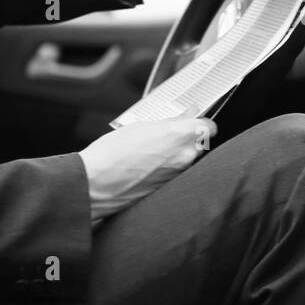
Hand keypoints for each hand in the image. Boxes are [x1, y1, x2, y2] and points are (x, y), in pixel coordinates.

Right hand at [78, 117, 216, 223]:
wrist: (95, 184)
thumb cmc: (112, 153)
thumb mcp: (141, 126)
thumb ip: (170, 122)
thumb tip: (186, 116)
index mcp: (182, 134)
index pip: (210, 127)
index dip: (200, 123)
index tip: (192, 122)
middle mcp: (186, 156)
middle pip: (201, 144)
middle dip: (189, 138)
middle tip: (169, 135)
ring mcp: (180, 174)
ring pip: (189, 159)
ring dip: (179, 153)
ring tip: (154, 151)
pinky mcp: (170, 188)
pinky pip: (178, 173)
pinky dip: (169, 168)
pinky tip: (150, 164)